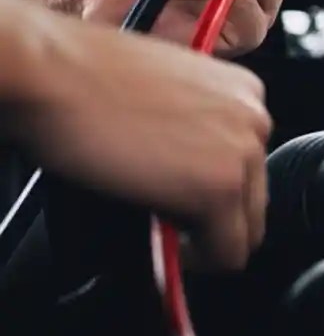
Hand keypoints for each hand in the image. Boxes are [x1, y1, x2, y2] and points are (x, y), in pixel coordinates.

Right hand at [6, 5, 272, 269]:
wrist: (56, 74)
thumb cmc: (89, 76)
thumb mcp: (166, 93)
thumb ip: (194, 128)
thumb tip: (190, 167)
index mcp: (246, 91)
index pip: (252, 162)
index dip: (218, 189)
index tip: (187, 200)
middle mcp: (255, 119)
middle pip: (254, 197)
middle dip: (215, 218)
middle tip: (172, 223)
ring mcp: (243, 155)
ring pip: (246, 229)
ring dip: (205, 238)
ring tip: (163, 233)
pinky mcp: (219, 191)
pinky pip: (226, 252)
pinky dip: (196, 261)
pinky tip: (164, 247)